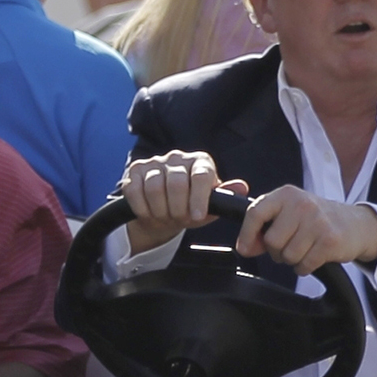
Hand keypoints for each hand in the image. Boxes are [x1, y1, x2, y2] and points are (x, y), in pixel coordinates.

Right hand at [118, 151, 248, 254]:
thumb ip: (225, 198)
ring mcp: (154, 162)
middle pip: (177, 183)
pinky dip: (142, 208)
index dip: (198, 198)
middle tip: (178, 219)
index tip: (196, 216)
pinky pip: (135, 191)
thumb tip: (242, 187)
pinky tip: (149, 213)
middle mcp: (178, 157)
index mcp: (200, 162)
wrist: (164, 212)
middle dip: (177, 209)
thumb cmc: (190, 208)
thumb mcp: (210, 207)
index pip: (201, 176)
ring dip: (159, 210)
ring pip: (154, 188)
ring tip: (165, 217)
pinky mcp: (135, 170)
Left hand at [238, 186, 376, 276]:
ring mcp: (317, 221)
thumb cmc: (316, 220)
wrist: (356, 224)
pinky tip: (314, 256)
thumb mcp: (289, 213)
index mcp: (286, 194)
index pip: (255, 212)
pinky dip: (305, 267)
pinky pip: (303, 265)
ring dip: (292, 260)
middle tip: (291, 245)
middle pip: (271, 241)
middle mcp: (301, 204)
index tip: (245, 249)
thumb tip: (245, 248)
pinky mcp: (330, 240)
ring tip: (305, 249)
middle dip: (277, 251)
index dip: (246, 234)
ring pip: (287, 256)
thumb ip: (265, 226)